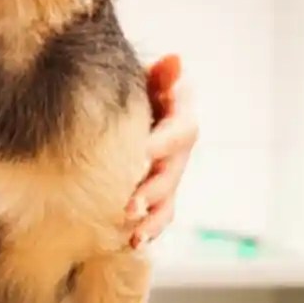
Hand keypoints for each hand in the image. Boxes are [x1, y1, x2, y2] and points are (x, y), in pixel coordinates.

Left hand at [127, 55, 198, 247]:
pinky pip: (161, 214)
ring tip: (134, 232)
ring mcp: (171, 171)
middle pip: (174, 171)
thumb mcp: (143, 78)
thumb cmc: (131, 88)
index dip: (164, 143)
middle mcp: (180, 147)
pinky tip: (133, 242)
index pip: (182, 131)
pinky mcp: (159, 191)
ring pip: (169, 198)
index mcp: (180, 115)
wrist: (121, 106)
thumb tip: (175, 59)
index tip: (141, 153)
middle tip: (130, 204)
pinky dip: (150, 229)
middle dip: (153, 189)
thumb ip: (159, 75)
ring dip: (153, 217)